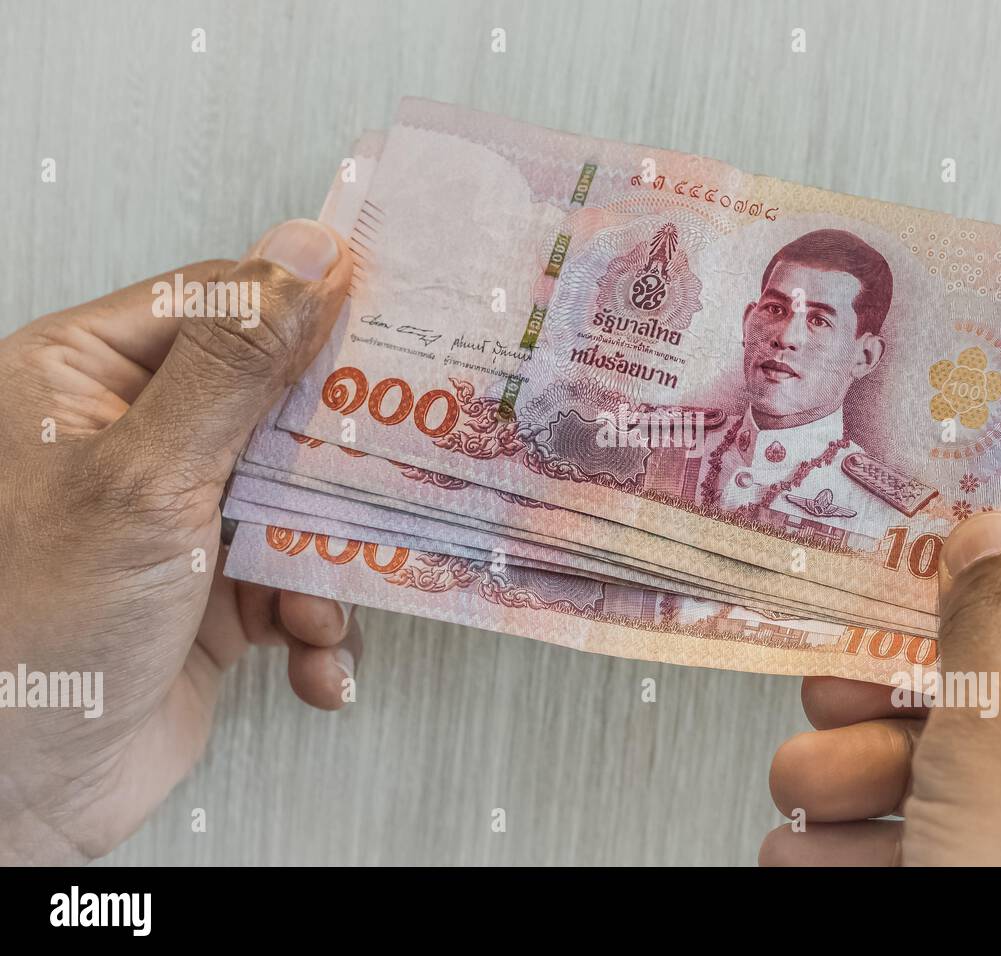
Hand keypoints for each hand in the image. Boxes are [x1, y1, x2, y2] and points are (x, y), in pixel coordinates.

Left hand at [0, 220, 361, 863]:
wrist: (14, 794)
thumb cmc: (33, 626)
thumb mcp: (145, 477)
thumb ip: (234, 364)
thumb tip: (305, 253)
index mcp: (87, 379)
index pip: (222, 306)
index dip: (308, 312)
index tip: (389, 324)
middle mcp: (136, 440)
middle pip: (281, 407)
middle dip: (335, 465)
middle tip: (389, 477)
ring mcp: (180, 520)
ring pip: (304, 502)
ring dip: (329, 566)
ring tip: (316, 610)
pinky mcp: (215, 593)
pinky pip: (299, 582)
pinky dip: (320, 628)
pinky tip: (314, 662)